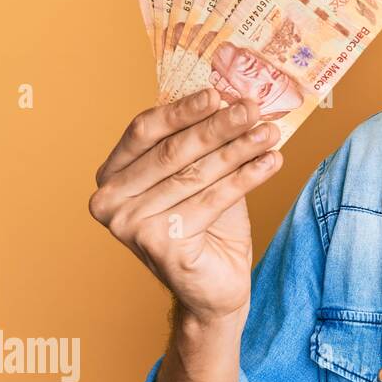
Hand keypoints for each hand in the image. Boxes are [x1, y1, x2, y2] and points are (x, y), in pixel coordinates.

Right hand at [88, 88, 283, 325]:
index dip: (182, 110)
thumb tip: (233, 100)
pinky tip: (272, 162)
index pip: (144, 131)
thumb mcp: (202, 177)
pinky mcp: (159, 244)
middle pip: (172, 151)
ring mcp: (129, 226)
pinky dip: (247, 178)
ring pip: (195, 174)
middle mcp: (109, 201)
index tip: (218, 93)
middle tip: (252, 107)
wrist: (215, 288)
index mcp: (112, 176)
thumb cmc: (208, 228)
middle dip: (218, 127)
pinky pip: (212, 200)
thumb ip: (204, 144)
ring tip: (270, 132)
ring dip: (239, 149)